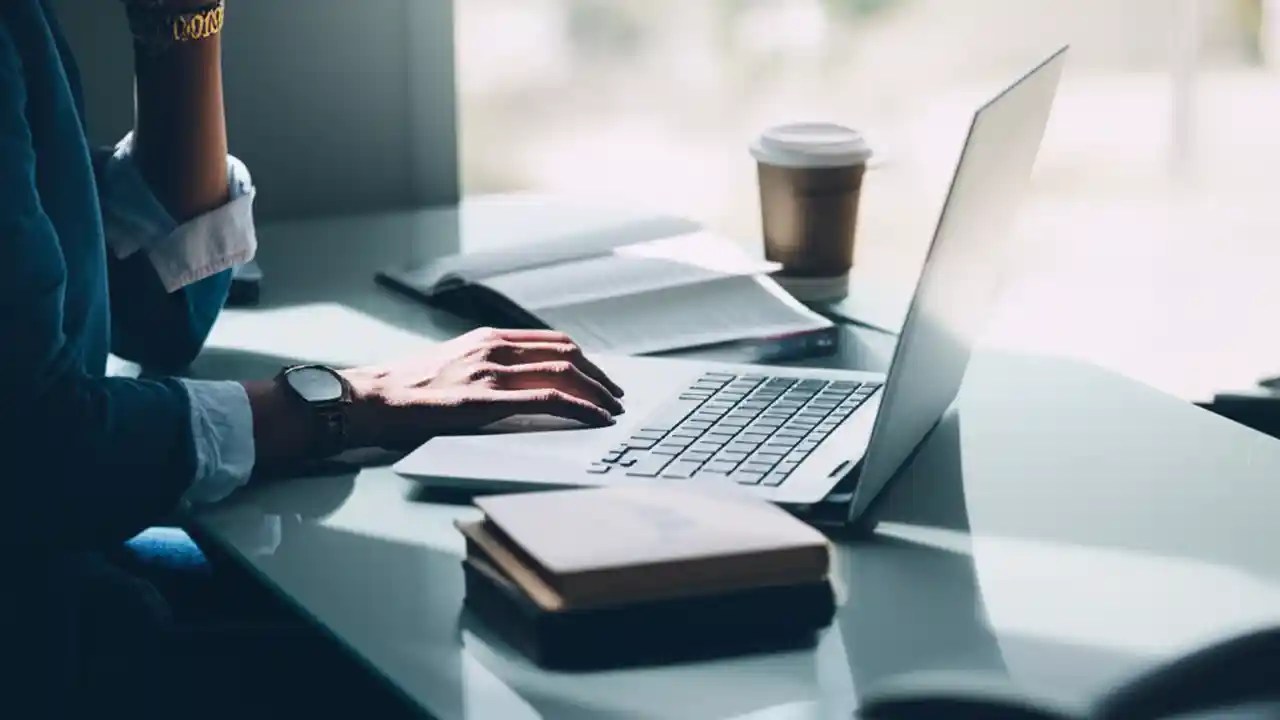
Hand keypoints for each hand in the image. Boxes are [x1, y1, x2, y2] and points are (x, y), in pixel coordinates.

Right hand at [341, 328, 625, 449]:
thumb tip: (521, 384)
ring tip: (613, 411)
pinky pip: (547, 398)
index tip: (601, 378)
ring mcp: (491, 371)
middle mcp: (494, 347)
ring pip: (564, 372)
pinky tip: (594, 419)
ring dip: (597, 393)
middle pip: (566, 353)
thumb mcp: (452, 364)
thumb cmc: (406, 389)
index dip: (584, 360)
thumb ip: (486, 367)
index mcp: (487, 337)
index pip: (552, 341)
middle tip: (616, 397)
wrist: (370, 398)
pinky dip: (580, 407)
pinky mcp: (486, 400)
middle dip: (599, 376)